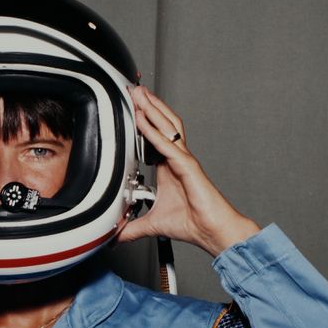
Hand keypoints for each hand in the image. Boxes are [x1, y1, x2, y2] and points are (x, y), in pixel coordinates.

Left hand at [118, 87, 259, 255]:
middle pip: (162, 124)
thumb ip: (132, 228)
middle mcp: (177, 159)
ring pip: (167, 127)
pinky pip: (168, 145)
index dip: (144, 121)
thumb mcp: (151, 224)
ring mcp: (184, 160)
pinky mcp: (188, 167)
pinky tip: (142, 120)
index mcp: (168, 167)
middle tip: (133, 90)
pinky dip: (153, 132)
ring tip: (139, 94)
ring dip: (152, 109)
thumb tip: (115, 236)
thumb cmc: (191, 223)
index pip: (154, 136)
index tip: (130, 109)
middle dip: (148, 105)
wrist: (211, 231)